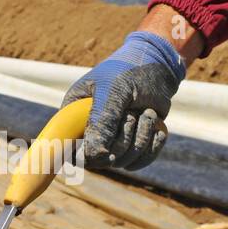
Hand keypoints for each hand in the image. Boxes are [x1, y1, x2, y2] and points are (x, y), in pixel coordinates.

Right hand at [62, 31, 185, 170]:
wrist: (159, 66)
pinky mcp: (132, 145)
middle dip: (123, 140)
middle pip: (100, 160)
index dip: (85, 155)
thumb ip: (103, 120)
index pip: (68, 149)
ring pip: (122, 162)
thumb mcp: (115, 90)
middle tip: (133, 114)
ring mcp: (111, 140)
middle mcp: (89, 131)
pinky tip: (157, 126)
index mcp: (74, 115)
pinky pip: (140, 161)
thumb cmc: (130, 70)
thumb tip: (96, 156)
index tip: (106, 152)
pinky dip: (152, 146)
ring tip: (148, 113)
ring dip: (141, 138)